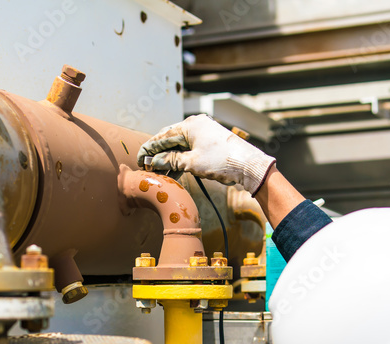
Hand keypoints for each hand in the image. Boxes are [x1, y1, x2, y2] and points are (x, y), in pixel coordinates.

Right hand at [137, 114, 275, 194]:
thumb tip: (154, 161)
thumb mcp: (191, 163)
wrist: (248, 166)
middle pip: (170, 139)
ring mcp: (204, 134)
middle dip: (158, 154)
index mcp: (190, 124)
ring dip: (170, 159)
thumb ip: (171, 160)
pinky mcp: (209, 144)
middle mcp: (196, 125)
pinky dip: (181, 160)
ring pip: (180, 146)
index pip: (163, 136)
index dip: (149, 149)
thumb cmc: (221, 161)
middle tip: (147, 166)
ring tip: (159, 173)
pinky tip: (174, 173)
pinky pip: (190, 150)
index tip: (140, 159)